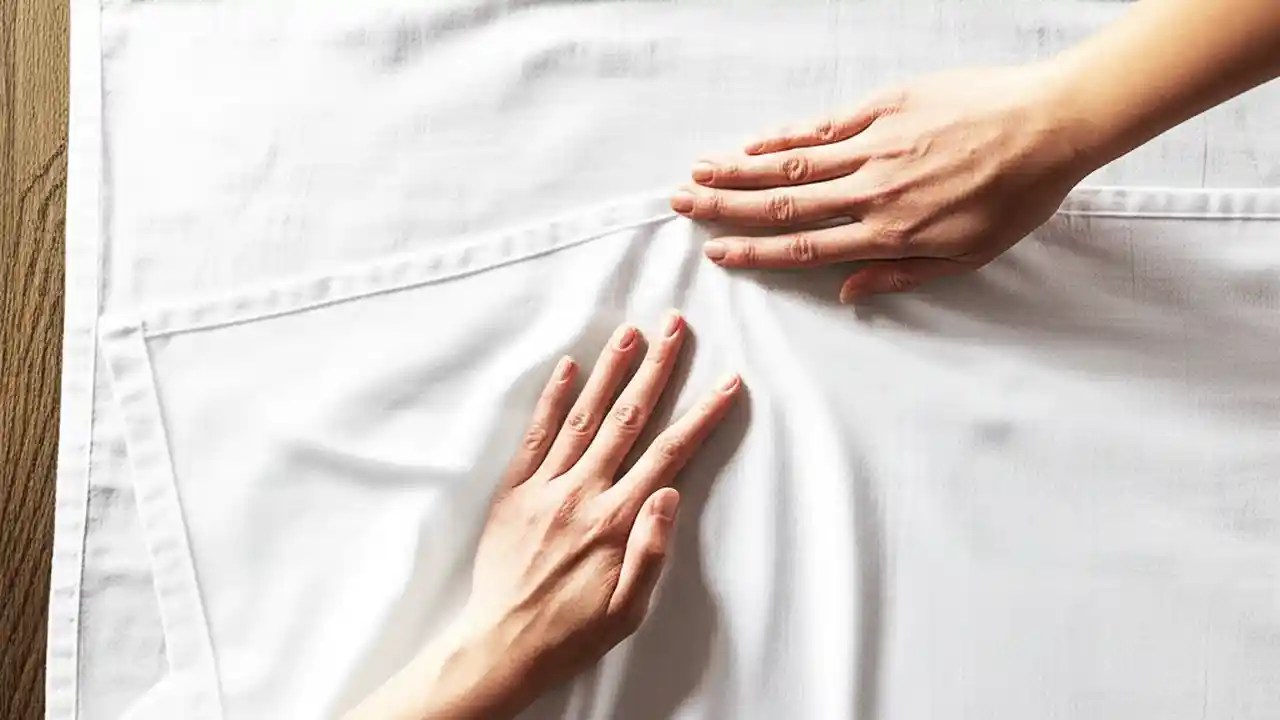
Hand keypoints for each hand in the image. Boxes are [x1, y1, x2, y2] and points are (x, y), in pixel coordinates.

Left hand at [348, 314, 741, 719]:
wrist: (501, 645)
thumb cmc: (571, 633)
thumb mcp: (628, 610)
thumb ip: (653, 551)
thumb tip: (671, 495)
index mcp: (615, 521)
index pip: (668, 455)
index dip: (701, 415)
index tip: (726, 382)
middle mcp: (581, 494)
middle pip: (628, 419)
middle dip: (655, 369)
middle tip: (674, 326)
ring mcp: (545, 488)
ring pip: (583, 417)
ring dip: (610, 371)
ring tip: (630, 332)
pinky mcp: (514, 492)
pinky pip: (535, 436)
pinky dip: (551, 399)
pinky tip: (568, 367)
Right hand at [671, 64, 1092, 301]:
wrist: (1051, 123)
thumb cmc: (1017, 194)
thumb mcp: (969, 254)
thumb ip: (901, 275)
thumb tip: (845, 292)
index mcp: (893, 231)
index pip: (807, 246)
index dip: (756, 252)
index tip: (718, 253)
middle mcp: (873, 189)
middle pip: (784, 202)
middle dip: (726, 207)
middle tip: (681, 206)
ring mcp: (875, 143)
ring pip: (793, 161)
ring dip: (740, 169)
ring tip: (698, 173)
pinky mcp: (885, 105)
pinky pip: (823, 125)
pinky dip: (783, 135)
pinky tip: (752, 141)